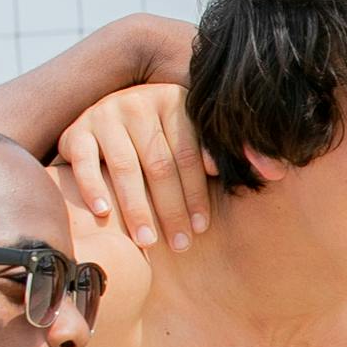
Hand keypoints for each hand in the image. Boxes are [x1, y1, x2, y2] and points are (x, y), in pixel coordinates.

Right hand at [61, 84, 211, 250]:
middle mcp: (138, 103)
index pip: (188, 155)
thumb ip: (224, 149)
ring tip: (147, 241)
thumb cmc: (159, 133)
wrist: (107, 109)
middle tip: (180, 245)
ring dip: (137, 208)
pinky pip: (84, 162)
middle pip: (159, 165)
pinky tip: (104, 214)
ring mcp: (104, 114)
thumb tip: (269, 170)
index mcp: (172, 102)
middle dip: (171, 210)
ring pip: (124, 168)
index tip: (202, 227)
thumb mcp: (193, 131)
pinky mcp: (76, 129)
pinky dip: (93, 188)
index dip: (197, 194)